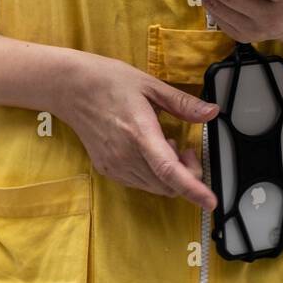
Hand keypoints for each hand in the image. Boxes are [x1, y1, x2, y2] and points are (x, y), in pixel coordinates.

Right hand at [55, 50, 217, 209]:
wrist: (71, 88)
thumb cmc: (110, 81)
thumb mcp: (150, 85)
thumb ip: (182, 103)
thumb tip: (212, 112)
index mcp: (139, 133)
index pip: (169, 171)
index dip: (193, 188)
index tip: (211, 201)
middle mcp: (126, 156)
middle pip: (167, 185)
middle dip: (186, 173)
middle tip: (184, 146)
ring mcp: (114, 165)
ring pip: (155, 187)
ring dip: (169, 175)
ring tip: (165, 142)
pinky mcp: (107, 169)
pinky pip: (139, 183)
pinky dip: (153, 174)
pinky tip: (148, 149)